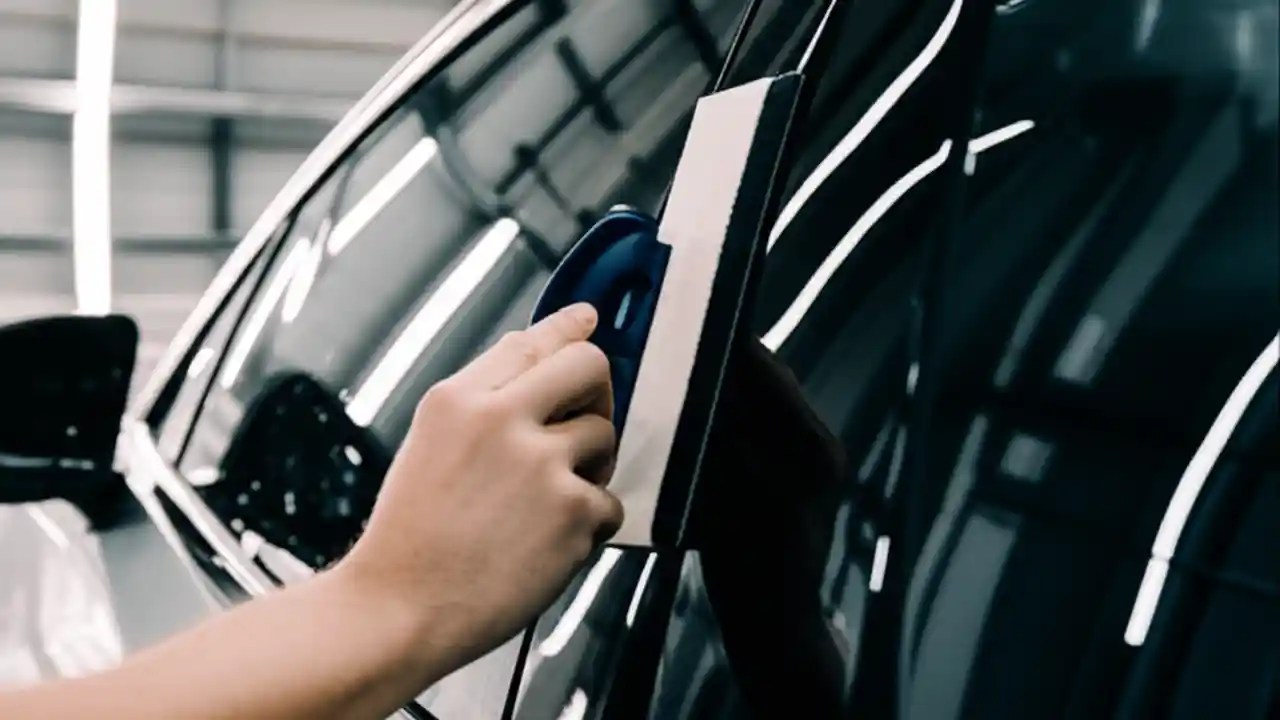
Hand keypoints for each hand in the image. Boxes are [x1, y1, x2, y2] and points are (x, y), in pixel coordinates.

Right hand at [337, 302, 622, 676]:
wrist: (397, 610)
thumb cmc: (410, 538)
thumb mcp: (428, 444)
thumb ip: (481, 398)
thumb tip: (532, 349)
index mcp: (458, 399)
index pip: (531, 342)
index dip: (569, 329)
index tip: (588, 320)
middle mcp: (500, 419)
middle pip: (589, 367)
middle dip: (598, 392)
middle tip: (584, 421)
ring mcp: (541, 464)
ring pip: (605, 435)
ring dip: (590, 467)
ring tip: (546, 502)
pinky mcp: (572, 511)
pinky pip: (609, 503)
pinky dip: (588, 527)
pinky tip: (546, 544)